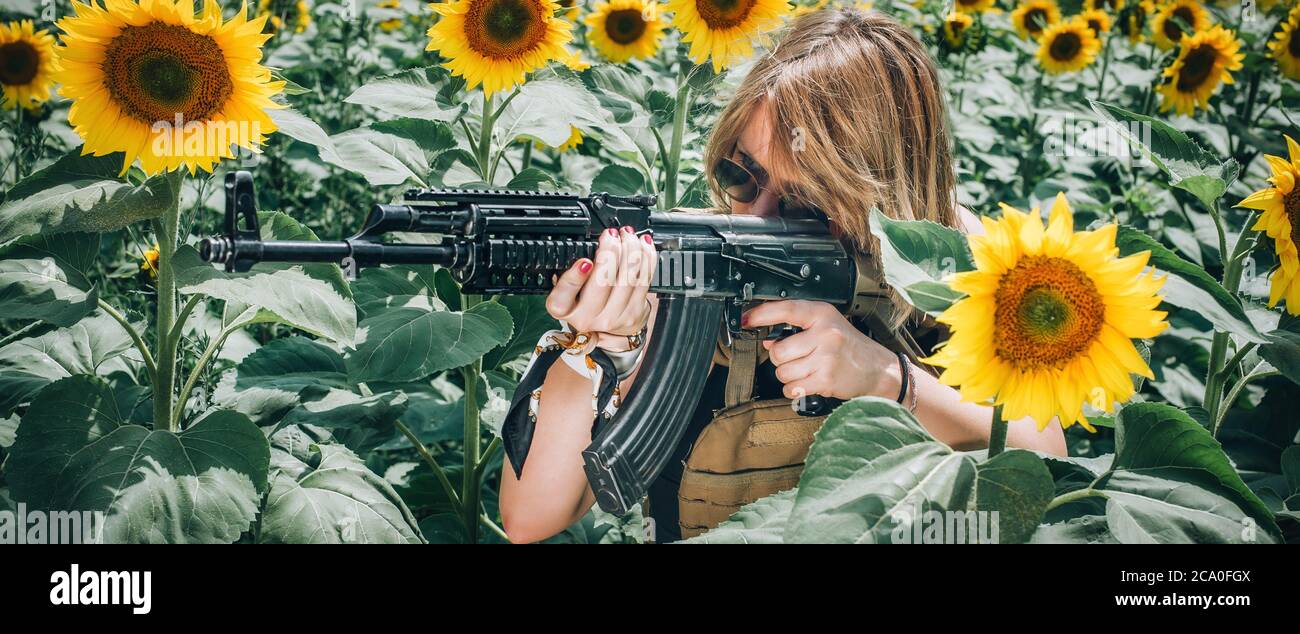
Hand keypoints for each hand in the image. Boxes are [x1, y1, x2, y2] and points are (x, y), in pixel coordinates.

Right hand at [546, 225, 655, 349]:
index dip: (575, 276)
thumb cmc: (584, 302)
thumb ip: (572, 270)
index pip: (564, 293)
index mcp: (562, 308)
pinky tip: (643, 245)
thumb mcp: (567, 288)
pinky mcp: (634, 313)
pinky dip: (646, 258)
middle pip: (603, 281)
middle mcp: (586, 317)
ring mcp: (612, 317)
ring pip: (627, 278)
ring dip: (631, 249)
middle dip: (611, 251)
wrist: (606, 331)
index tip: (585, 261)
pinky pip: (644, 280)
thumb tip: (590, 245)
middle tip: (612, 235)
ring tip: (628, 236)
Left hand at [741, 300, 896, 400]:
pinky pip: (792, 387)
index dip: (761, 314)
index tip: (746, 320)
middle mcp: (825, 333)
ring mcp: (826, 357)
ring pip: (783, 372)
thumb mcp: (826, 328)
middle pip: (778, 351)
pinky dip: (795, 389)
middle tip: (797, 358)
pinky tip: (809, 381)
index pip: (786, 309)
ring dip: (789, 375)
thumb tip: (767, 340)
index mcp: (822, 315)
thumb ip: (797, 330)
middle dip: (781, 359)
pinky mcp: (826, 379)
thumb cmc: (850, 347)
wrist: (879, 369)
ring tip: (807, 370)